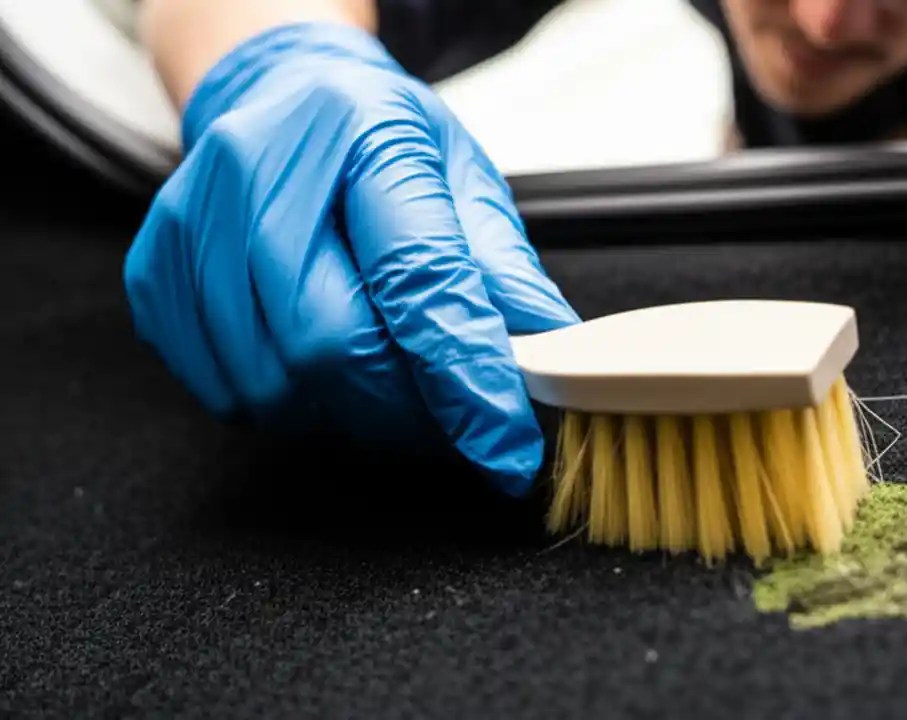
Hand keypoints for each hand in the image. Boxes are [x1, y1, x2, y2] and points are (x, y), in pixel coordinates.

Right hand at [123, 22, 578, 495]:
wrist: (282, 98)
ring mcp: (192, 220)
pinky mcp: (152, 271)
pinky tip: (319, 372)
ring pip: (275, 383)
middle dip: (404, 409)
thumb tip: (549, 360)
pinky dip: (288, 408)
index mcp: (363, 134)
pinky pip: (223, 392)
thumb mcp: (464, 180)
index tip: (505, 447)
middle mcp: (262, 168)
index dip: (467, 380)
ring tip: (387, 388)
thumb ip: (505, 273)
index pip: (419, 279)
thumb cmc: (378, 141)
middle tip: (445, 417)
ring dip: (348, 416)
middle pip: (332, 344)